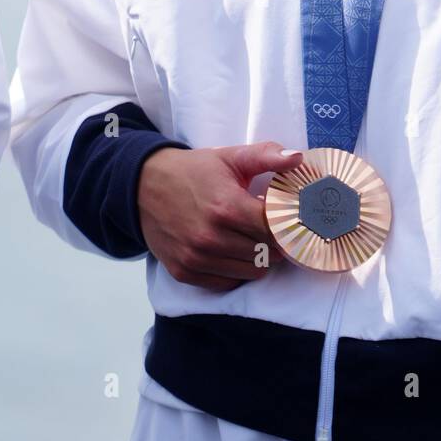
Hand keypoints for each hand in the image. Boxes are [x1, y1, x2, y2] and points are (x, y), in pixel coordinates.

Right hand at [137, 141, 303, 292]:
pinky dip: (237, 270)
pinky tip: (234, 250)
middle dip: (277, 241)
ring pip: (252, 272)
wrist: (143, 185)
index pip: (276, 229)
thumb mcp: (230, 157)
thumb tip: (298, 158)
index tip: (292, 218)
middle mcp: (211, 237)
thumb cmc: (193, 171)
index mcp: (226, 206)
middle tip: (275, 228)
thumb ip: (266, 156)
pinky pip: (227, 283)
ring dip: (259, 257)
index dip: (289, 224)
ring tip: (254, 237)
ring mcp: (196, 258)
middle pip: (268, 253)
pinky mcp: (185, 272)